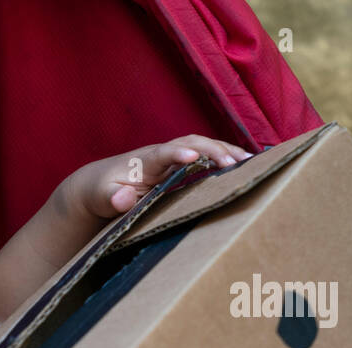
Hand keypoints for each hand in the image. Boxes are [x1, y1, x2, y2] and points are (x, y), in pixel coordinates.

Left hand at [64, 135, 254, 219]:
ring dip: (226, 151)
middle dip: (213, 150)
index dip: (176, 153)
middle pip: (190, 143)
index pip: (161, 153)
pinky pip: (205, 155)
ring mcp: (171, 157)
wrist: (100, 182)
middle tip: (236, 164)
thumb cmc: (102, 192)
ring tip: (252, 162)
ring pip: (202, 146)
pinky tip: (246, 165)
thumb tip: (122, 199)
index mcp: (142, 162)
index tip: (192, 156)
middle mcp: (160, 154)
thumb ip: (111, 198)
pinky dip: (224, 157)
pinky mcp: (179, 164)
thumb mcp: (101, 198)